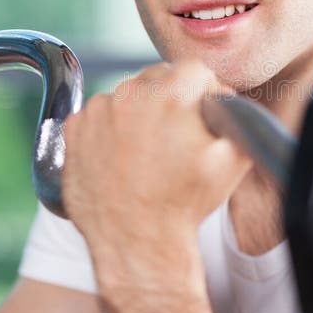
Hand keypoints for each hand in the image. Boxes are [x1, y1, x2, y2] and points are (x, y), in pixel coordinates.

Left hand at [61, 59, 251, 277]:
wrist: (137, 242)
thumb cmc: (185, 204)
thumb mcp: (233, 160)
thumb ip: (239, 117)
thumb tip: (230, 100)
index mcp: (171, 96)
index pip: (194, 70)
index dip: (205, 90)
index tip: (204, 112)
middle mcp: (129, 96)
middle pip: (158, 78)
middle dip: (171, 100)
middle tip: (176, 138)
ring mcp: (97, 112)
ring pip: (126, 96)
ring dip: (139, 113)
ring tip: (148, 152)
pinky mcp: (73, 130)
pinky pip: (97, 115)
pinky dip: (109, 129)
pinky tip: (122, 157)